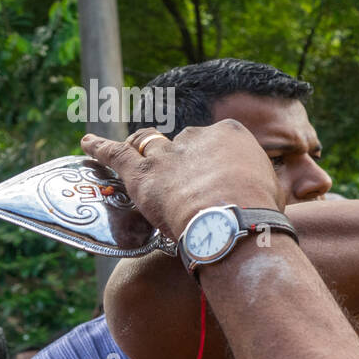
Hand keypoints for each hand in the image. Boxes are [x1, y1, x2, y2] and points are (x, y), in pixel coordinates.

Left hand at [81, 123, 282, 239]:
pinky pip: (115, 154)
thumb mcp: (272, 192)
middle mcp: (197, 136)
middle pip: (185, 142)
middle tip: (186, 182)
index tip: (219, 179)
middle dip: (185, 160)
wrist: (232, 225)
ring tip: (132, 150)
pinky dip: (99, 148)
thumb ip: (257, 185)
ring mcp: (167, 153)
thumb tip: (258, 196)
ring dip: (140, 147)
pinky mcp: (142, 172)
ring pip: (147, 143)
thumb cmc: (260, 214)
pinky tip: (86, 143)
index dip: (216, 161)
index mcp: (231, 134)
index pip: (219, 141)